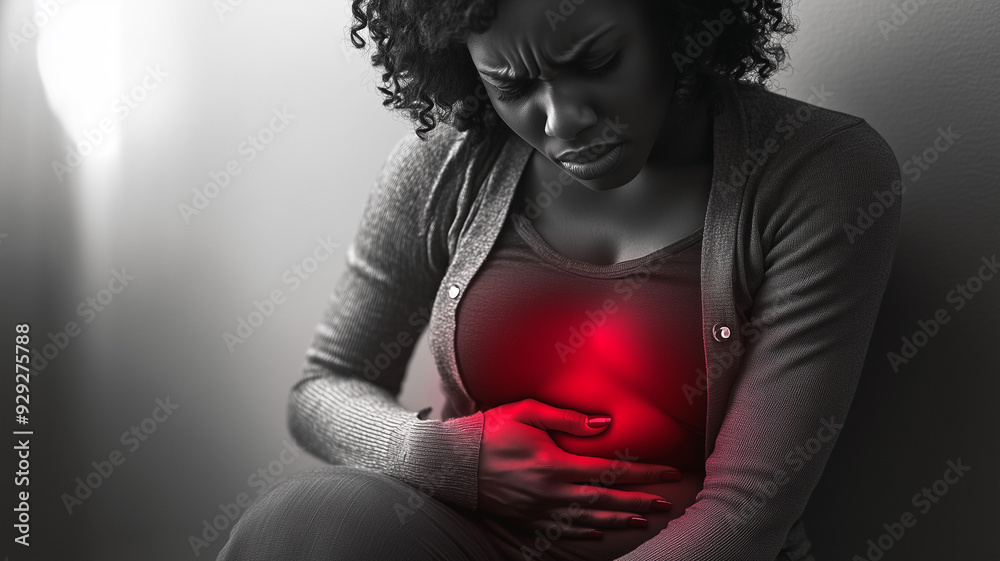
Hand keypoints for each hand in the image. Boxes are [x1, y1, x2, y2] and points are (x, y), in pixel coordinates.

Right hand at [477, 398, 680, 538]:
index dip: (643, 473)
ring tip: (642, 519)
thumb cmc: (489, 430)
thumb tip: (604, 423)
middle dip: (639, 501)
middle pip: (606, 500)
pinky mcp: (528, 517)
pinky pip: (563, 529)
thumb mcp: (527, 412)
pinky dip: (586, 531)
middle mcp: (551, 491)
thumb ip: (568, 418)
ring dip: (618, 519)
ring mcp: (540, 509)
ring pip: (589, 519)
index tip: (667, 472)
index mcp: (554, 464)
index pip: (610, 471)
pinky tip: (600, 531)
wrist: (452, 461)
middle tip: (665, 503)